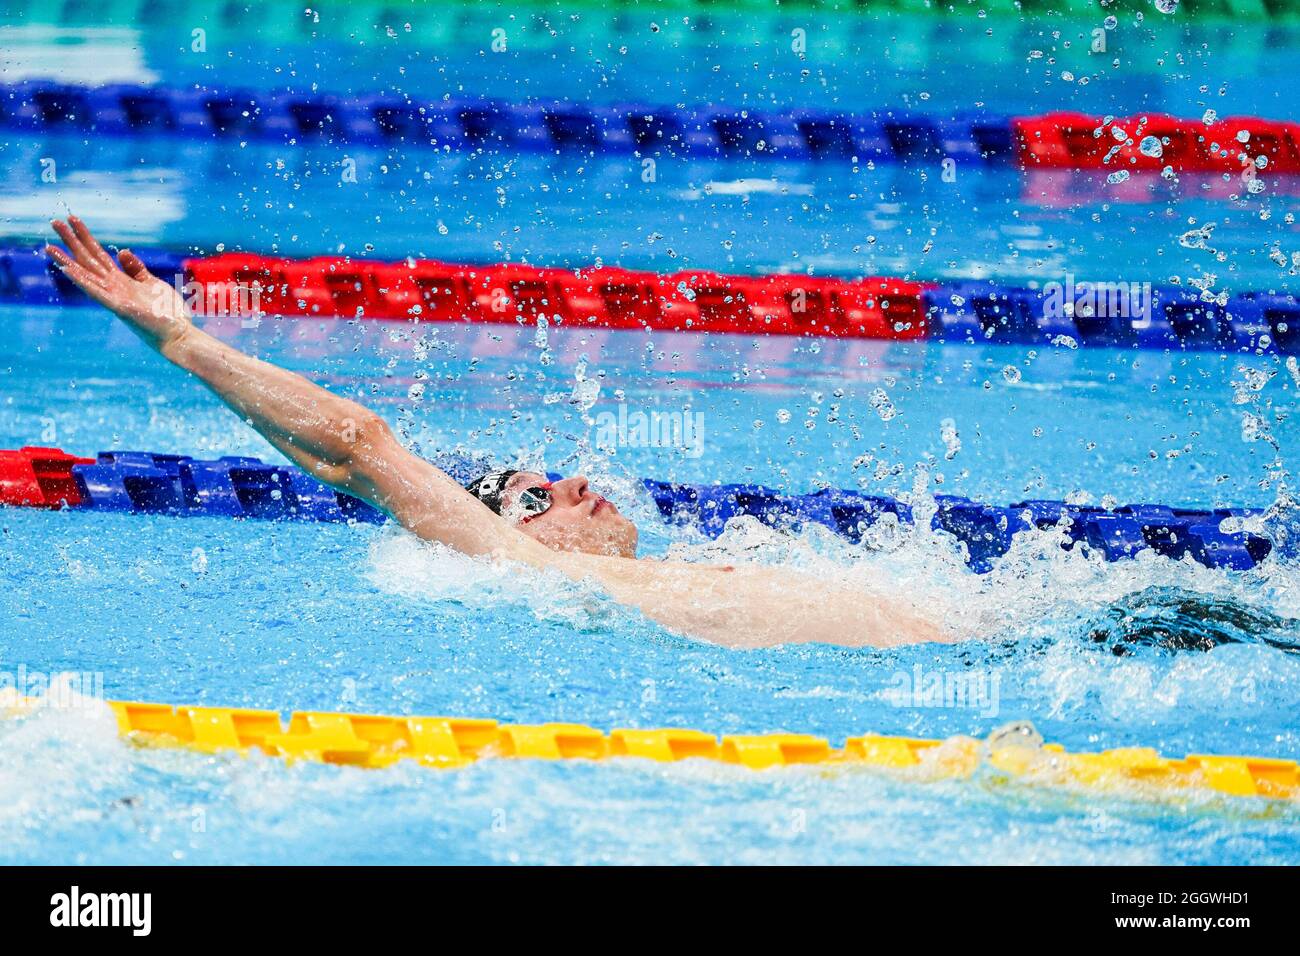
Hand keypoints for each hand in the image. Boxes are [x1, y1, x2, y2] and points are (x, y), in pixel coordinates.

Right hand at [46, 216, 191, 351]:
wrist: (179, 335)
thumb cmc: (168, 312)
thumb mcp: (152, 283)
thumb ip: (136, 269)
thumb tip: (122, 251)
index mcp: (121, 281)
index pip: (99, 254)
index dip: (86, 236)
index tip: (72, 219)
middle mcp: (114, 288)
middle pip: (88, 260)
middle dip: (71, 241)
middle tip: (54, 222)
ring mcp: (115, 298)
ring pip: (87, 275)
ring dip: (67, 261)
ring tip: (49, 247)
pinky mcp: (120, 308)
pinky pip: (98, 293)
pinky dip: (83, 282)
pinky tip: (68, 271)